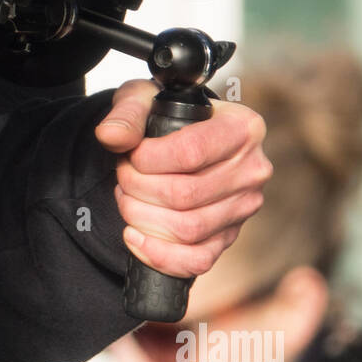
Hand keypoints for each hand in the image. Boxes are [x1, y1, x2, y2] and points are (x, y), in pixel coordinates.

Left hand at [95, 81, 270, 278]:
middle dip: (138, 189)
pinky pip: (197, 260)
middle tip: (123, 178)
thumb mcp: (144, 101)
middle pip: (185, 195)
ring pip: (188, 229)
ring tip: (127, 199)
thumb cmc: (164, 119)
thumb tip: (110, 135)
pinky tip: (135, 236)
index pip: (190, 152)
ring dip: (142, 218)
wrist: (176, 143)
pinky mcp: (230, 236)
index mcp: (242, 127)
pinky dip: (158, 254)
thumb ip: (126, 114)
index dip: (146, 160)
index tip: (129, 155)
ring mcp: (244, 207)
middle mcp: (252, 169)